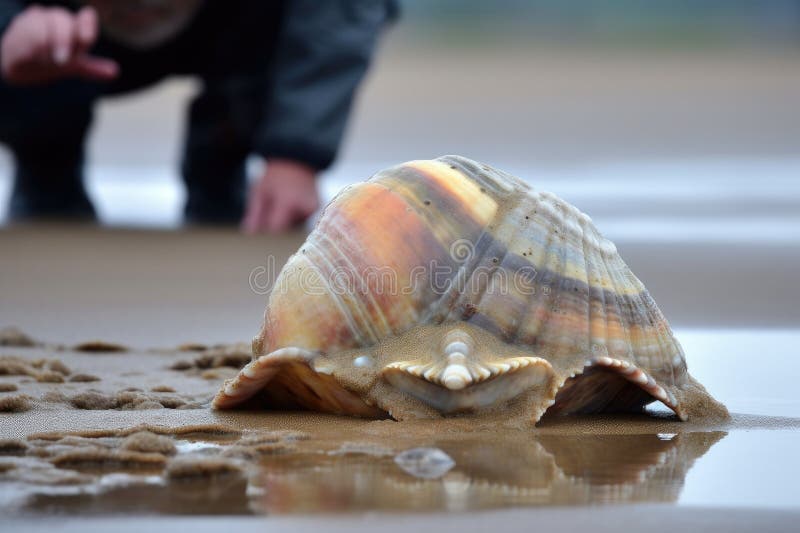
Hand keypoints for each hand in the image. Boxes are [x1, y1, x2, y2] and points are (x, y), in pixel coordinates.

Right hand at [0, 5, 117, 84]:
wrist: (22, 63)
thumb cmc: (53, 59)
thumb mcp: (74, 66)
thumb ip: (92, 68)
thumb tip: (115, 72)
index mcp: (74, 28)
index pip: (83, 20)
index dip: (86, 23)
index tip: (87, 24)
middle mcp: (56, 20)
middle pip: (61, 20)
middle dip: (63, 38)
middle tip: (63, 60)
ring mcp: (37, 22)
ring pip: (43, 25)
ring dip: (48, 45)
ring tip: (52, 61)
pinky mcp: (21, 31)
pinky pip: (28, 34)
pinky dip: (33, 46)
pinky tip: (36, 55)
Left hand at [242, 159, 319, 233]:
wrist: (296, 161)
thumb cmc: (275, 176)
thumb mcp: (260, 191)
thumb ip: (255, 213)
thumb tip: (250, 231)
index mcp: (289, 202)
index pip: (276, 228)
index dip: (268, 226)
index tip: (264, 219)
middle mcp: (304, 206)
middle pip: (286, 228)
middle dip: (277, 221)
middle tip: (275, 204)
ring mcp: (313, 208)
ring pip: (294, 225)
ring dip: (287, 219)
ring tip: (285, 201)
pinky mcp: (317, 208)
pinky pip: (302, 220)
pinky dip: (295, 215)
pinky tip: (293, 203)